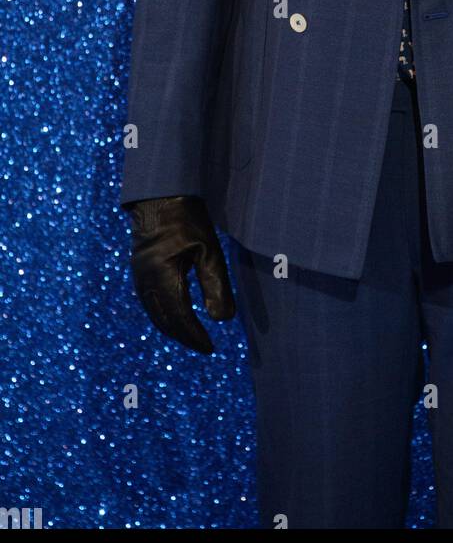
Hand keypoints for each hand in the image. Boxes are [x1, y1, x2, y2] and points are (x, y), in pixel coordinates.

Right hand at [127, 195, 235, 353]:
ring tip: (193, 337)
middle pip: (164, 320)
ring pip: (154, 314)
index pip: (179, 317)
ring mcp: (138, 276)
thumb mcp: (209, 250)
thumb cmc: (189, 219)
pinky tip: (177, 317)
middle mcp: (145, 280)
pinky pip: (149, 303)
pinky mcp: (139, 271)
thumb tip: (223, 320)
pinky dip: (164, 315)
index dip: (195, 336)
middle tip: (204, 347)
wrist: (161, 194)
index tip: (211, 348)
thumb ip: (215, 285)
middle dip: (184, 337)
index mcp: (161, 276)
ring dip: (173, 328)